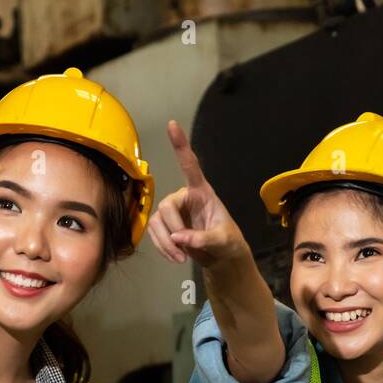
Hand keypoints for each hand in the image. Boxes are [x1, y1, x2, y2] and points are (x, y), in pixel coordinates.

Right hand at [145, 120, 250, 269]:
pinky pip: (154, 233)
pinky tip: (175, 257)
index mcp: (203, 192)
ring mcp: (173, 211)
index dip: (181, 145)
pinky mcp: (165, 225)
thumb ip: (204, 238)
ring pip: (156, 221)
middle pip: (166, 206)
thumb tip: (179, 237)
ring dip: (166, 243)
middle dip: (172, 230)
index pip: (190, 165)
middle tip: (183, 249)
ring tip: (181, 258)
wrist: (221, 257)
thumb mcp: (223, 241)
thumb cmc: (228, 243)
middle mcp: (185, 197)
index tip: (172, 124)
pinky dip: (163, 248)